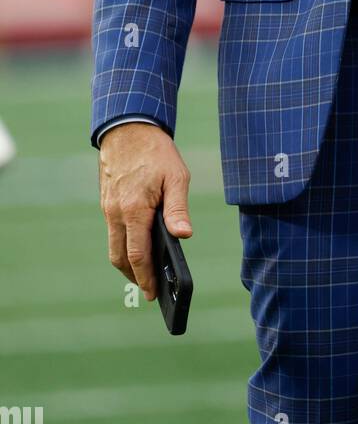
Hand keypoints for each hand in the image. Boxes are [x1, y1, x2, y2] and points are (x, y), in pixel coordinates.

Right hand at [98, 123, 192, 300]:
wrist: (128, 128)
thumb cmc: (156, 152)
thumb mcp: (176, 177)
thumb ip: (178, 209)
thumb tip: (184, 236)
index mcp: (134, 209)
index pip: (137, 255)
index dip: (146, 277)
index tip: (154, 294)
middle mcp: (116, 212)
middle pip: (120, 257)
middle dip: (135, 276)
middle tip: (150, 289)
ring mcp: (108, 208)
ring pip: (114, 246)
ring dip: (127, 262)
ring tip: (145, 272)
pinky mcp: (106, 202)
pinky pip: (113, 231)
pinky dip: (123, 244)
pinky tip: (138, 244)